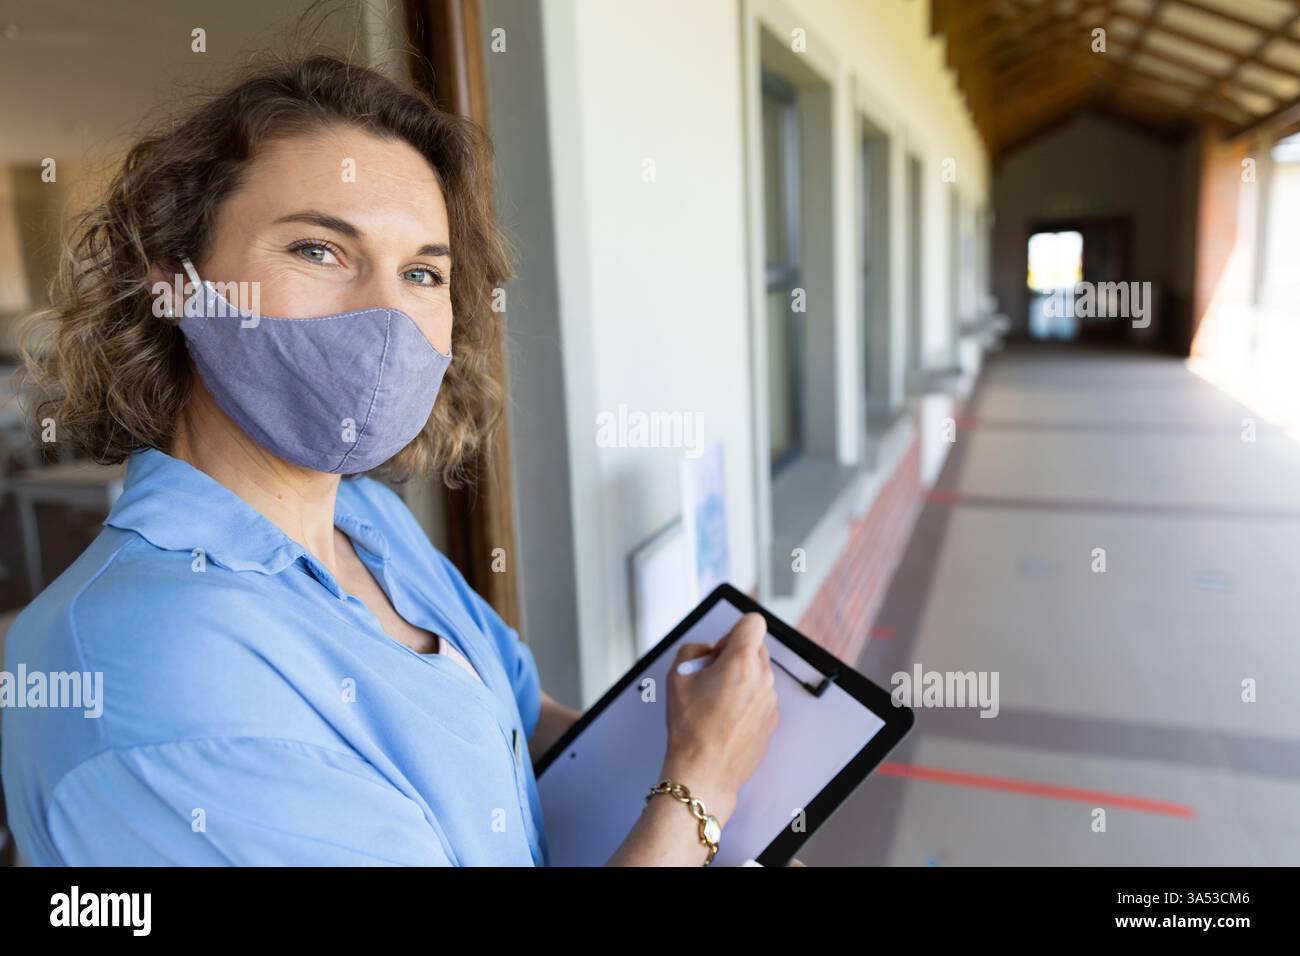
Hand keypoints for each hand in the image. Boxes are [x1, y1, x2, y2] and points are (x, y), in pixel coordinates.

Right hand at [659, 612, 778, 826]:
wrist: (705, 772)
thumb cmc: (691, 728)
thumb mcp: (676, 676)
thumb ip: (693, 649)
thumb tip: (708, 651)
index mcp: (741, 661)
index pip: (753, 622)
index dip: (733, 630)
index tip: (720, 649)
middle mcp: (762, 678)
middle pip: (755, 647)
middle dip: (734, 655)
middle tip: (712, 676)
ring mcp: (770, 700)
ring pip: (758, 674)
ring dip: (740, 679)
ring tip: (715, 702)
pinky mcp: (772, 719)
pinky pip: (761, 697)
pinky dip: (746, 700)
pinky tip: (725, 719)